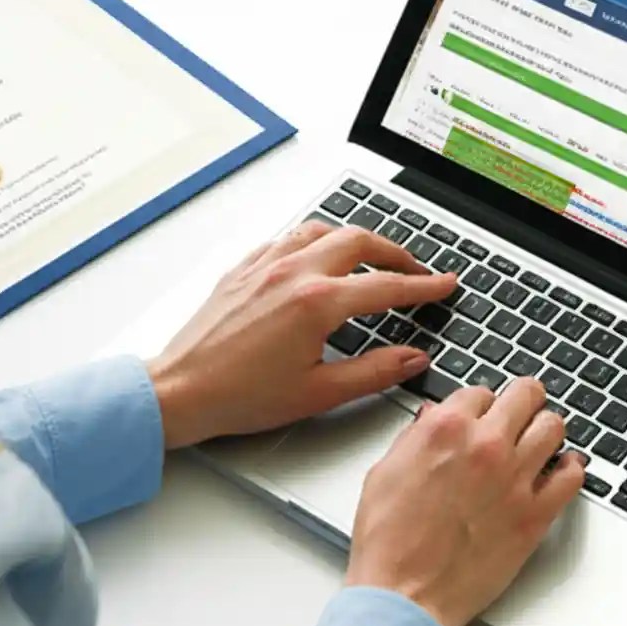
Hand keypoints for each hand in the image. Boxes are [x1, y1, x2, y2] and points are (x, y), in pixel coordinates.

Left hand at [148, 221, 457, 448]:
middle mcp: (293, 273)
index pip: (387, 286)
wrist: (181, 391)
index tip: (445, 283)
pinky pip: (286, 238)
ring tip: (371, 255)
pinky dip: (312, 239)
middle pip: (359, 241)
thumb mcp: (319, 393)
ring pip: (322, 229)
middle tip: (415, 268)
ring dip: (353, 238)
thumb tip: (412, 359)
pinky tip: (316, 254)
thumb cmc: (239, 396)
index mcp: (317, 303)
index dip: (424, 285)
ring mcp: (265, 265)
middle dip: (395, 251)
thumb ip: (374, 372)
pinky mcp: (243, 269)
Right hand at [343, 379, 587, 625]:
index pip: (480, 391)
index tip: (483, 413)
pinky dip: (570, 469)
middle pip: (526, 395)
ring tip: (540, 440)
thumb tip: (429, 421)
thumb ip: (414, 439)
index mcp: (445, 429)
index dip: (481, 403)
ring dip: (546, 429)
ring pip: (554, 427)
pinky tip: (560, 472)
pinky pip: (572, 477)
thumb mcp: (385, 472)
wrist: (405, 593)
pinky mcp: (535, 515)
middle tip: (521, 411)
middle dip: (522, 401)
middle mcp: (485, 446)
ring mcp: (515, 478)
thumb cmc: (389, 541)